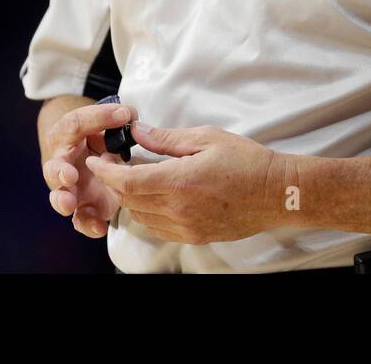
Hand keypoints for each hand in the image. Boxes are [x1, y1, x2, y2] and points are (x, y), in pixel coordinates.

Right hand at [41, 102, 136, 238]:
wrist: (91, 155)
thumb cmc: (97, 136)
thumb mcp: (106, 122)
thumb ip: (118, 118)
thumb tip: (130, 115)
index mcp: (67, 135)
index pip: (76, 124)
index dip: (98, 118)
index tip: (123, 115)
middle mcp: (63, 162)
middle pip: (55, 168)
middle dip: (60, 172)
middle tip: (70, 175)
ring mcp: (70, 188)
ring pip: (60, 197)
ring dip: (63, 201)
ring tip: (69, 204)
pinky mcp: (83, 206)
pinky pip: (81, 220)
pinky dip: (88, 224)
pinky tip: (100, 227)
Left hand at [86, 123, 288, 244]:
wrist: (276, 193)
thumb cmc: (247, 161)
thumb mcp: (208, 138)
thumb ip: (167, 139)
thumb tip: (137, 132)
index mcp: (179, 181)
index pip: (127, 180)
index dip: (105, 170)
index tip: (95, 159)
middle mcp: (178, 209)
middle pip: (129, 199)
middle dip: (115, 181)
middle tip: (114, 163)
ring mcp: (185, 227)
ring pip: (140, 216)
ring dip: (131, 198)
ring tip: (137, 177)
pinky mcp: (193, 236)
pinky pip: (158, 227)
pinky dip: (148, 212)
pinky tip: (157, 195)